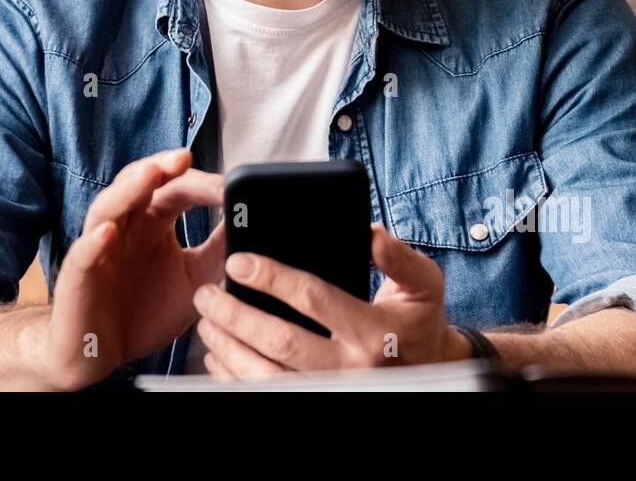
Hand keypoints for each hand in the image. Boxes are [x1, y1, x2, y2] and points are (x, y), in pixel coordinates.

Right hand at [35, 148, 223, 389]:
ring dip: (129, 189)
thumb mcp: (195, 281)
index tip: (227, 184)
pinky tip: (107, 232)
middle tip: (184, 158)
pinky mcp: (78, 276)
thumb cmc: (143, 313)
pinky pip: (83, 254)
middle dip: (160, 168)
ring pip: (108, 207)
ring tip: (150, 174)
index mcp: (153, 224)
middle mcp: (125, 227)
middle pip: (138, 185)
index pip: (175, 189)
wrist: (102, 352)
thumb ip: (218, 252)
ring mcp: (99, 248)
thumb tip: (249, 223)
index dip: (199, 183)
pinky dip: (94, 241)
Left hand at [193, 223, 469, 379]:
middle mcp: (350, 369)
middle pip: (279, 342)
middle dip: (235, 316)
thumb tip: (370, 233)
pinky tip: (219, 356)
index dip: (272, 278)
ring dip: (229, 349)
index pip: (313, 299)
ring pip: (266, 376)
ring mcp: (330, 392)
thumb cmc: (417, 324)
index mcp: (373, 331)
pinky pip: (265, 394)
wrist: (429, 375)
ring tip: (206, 322)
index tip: (239, 262)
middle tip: (206, 294)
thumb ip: (399, 257)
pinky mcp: (316, 401)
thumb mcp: (423, 284)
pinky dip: (235, 377)